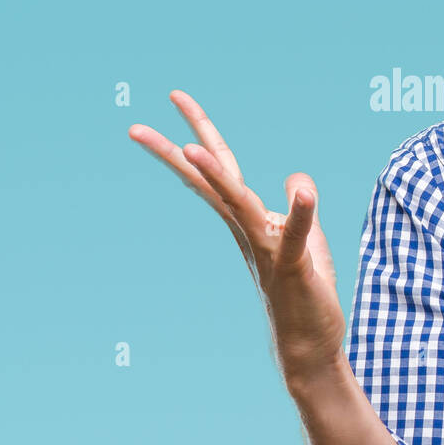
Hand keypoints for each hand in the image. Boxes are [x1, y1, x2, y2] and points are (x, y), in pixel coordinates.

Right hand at [128, 90, 345, 387]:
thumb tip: (293, 179)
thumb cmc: (305, 293)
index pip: (218, 169)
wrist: (309, 346)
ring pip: (238, 204)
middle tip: (134, 126)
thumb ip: (297, 209)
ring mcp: (266, 247)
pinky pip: (297, 234)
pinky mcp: (293, 266)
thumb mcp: (306, 240)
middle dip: (177, 150)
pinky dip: (302, 211)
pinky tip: (304, 188)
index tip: (175, 98)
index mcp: (247, 219)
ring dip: (216, 176)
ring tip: (192, 148)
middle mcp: (248, 230)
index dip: (199, 131)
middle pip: (210, 181)